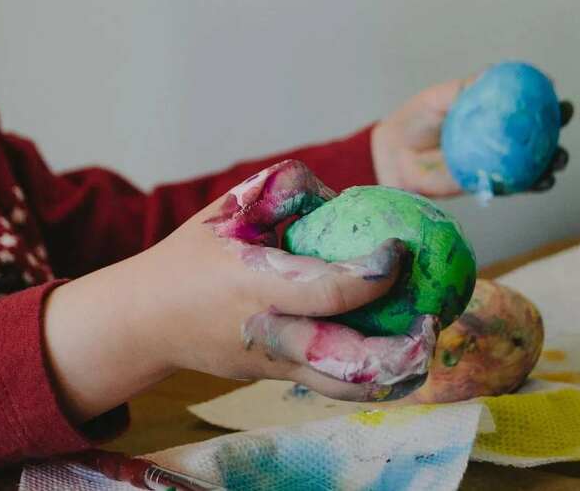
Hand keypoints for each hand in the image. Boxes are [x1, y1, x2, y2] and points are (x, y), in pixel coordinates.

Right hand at [44, 160, 437, 422]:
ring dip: (395, 374)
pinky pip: (334, 384)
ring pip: (346, 388)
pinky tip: (401, 353)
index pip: (327, 292)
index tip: (399, 250)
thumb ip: (288, 191)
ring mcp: (274, 365)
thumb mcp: (232, 208)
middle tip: (432, 319)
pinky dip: (373, 376)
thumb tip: (346, 195)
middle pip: (347, 361)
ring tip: (427, 345)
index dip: (373, 275)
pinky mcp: (278, 380)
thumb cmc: (192, 255)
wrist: (147, 320)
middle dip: (399, 349)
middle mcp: (269, 334)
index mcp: (254, 286)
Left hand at [372, 76, 572, 196]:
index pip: (526, 103)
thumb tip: (493, 73)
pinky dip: (533, 184)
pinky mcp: (489, 184)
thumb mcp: (441, 97)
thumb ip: (466, 88)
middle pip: (538, 132)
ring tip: (559, 157)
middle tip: (562, 120)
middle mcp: (499, 136)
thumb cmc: (417, 119)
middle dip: (558, 127)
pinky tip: (543, 181)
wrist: (395, 154)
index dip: (544, 97)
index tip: (554, 89)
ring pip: (534, 161)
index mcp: (491, 112)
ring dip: (553, 160)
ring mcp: (496, 161)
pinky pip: (516, 185)